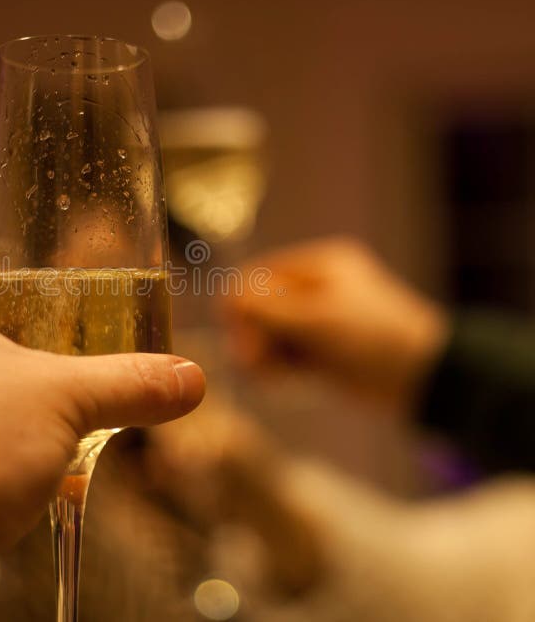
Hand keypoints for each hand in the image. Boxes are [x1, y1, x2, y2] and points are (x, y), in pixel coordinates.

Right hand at [226, 237, 445, 414]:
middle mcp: (315, 290)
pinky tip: (278, 381)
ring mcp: (317, 323)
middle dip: (253, 333)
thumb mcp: (316, 317)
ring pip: (270, 335)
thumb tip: (226, 298)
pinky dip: (277, 368)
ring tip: (268, 374)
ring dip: (263, 354)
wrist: (422, 377)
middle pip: (261, 307)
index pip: (261, 276)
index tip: (238, 332)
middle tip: (252, 360)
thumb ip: (268, 307)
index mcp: (319, 266)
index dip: (242, 303)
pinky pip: (285, 356)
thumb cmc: (372, 336)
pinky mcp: (321, 354)